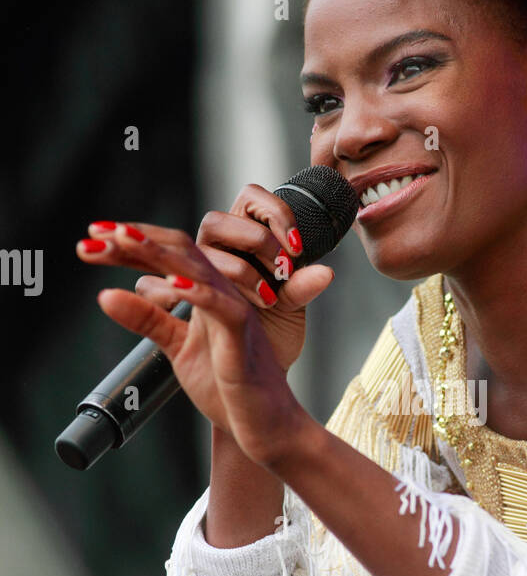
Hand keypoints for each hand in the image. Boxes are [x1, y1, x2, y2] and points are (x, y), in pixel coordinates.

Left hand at [75, 221, 310, 469]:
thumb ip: (147, 319)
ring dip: (158, 252)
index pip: (165, 256)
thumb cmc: (230, 385)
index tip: (91, 237)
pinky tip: (170, 284)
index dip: (128, 243)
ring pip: (197, 268)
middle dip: (135, 237)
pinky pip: (220, 305)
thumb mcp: (176, 347)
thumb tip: (105, 295)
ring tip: (124, 239)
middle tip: (95, 231)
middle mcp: (221, 292)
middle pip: (178, 249)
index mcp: (205, 293)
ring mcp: (234, 310)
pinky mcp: (243, 333)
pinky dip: (196, 291)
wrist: (266, 422)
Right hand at [134, 184, 332, 371]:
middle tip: (281, 271)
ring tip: (263, 296)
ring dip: (231, 269)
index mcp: (244, 238)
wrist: (253, 375)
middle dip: (255, 241)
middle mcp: (215, 249)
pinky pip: (151, 287)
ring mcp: (192, 273)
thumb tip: (325, 273)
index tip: (296, 247)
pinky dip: (164, 291)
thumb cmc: (271, 336)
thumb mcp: (290, 310)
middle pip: (217, 220)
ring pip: (190, 247)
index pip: (253, 199)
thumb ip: (301, 287)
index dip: (274, 214)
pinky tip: (187, 296)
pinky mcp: (173, 301)